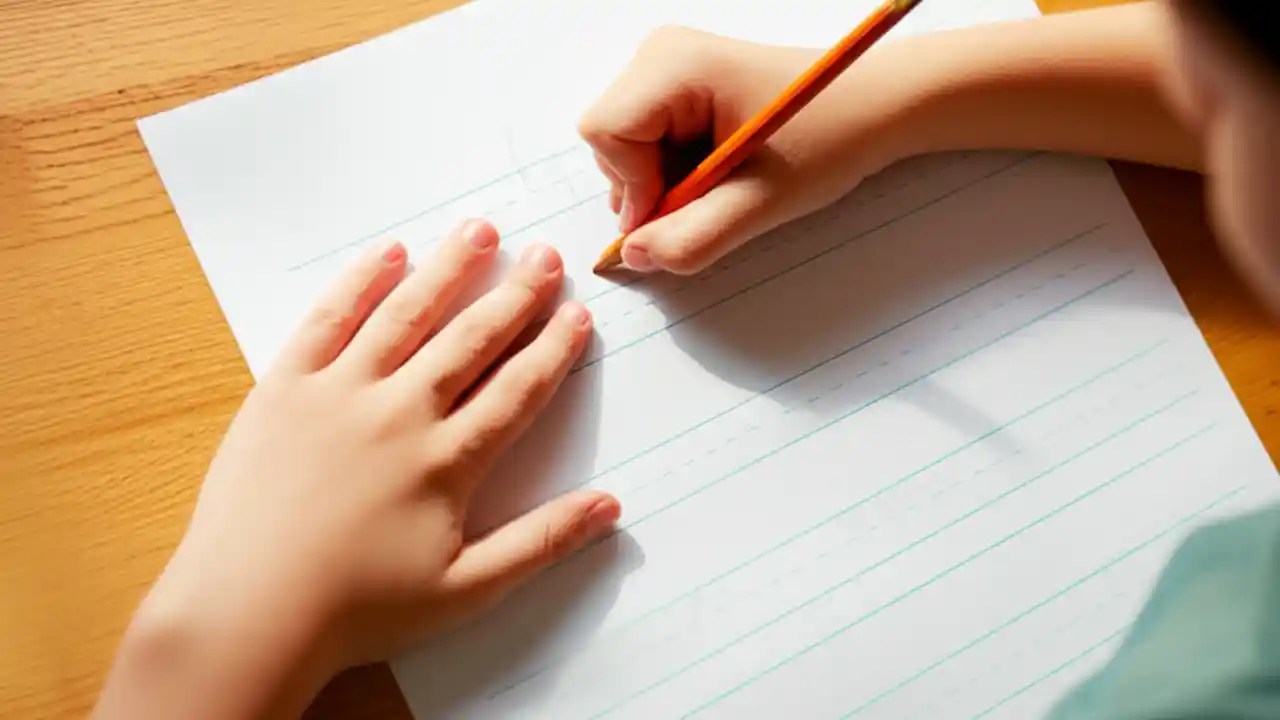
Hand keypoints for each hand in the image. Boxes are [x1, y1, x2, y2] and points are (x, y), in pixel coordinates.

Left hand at [95, 221, 620, 718]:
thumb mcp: (465, 591)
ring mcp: (339, 392)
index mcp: (446, 460)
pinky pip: (329, 319)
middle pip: (470, 340)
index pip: (516, 391)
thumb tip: (610, 507)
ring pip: (406, 314)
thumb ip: (541, 542)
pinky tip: (390, 252)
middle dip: (515, 295)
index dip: (552, 350)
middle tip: (545, 258)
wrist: (249, 612)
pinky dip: (361, 281)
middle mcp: (399, 412)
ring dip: (448, 269)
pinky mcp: (285, 387)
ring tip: (481, 231)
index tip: (577, 315)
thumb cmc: (358, 609)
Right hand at [579, 26, 915, 273]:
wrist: (880, 105)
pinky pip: (648, 144)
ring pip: (625, 149)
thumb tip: (635, 256)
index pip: (605, 134)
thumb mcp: (761, 202)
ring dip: (665, 185)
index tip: (681, 213)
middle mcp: (661, 55)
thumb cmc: (832, 136)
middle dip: (649, 188)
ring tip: (726, 184)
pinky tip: (721, 173)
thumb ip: (693, 237)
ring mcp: (668, 67)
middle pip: (609, 142)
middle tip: (715, 199)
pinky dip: (676, 173)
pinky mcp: (680, 86)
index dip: (633, 188)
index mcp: (675, 64)